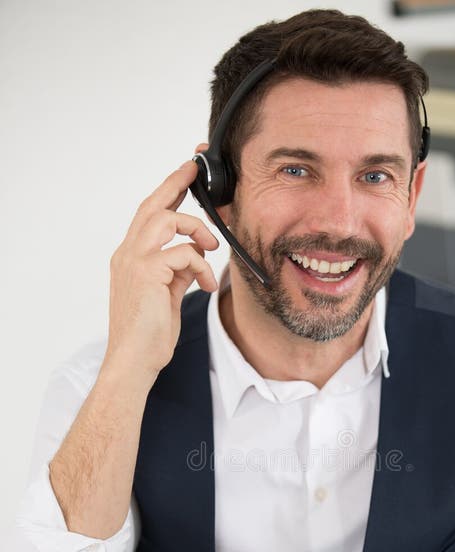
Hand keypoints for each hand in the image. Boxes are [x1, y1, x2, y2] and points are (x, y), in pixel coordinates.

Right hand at [106, 160, 218, 381]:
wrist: (133, 361)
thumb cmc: (148, 335)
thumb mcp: (168, 296)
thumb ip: (178, 272)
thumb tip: (196, 256)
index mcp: (130, 258)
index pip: (148, 216)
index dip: (166, 193)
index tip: (185, 176)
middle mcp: (127, 254)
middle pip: (151, 206)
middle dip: (175, 183)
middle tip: (194, 170)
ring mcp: (134, 261)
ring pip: (166, 219)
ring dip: (196, 229)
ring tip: (211, 248)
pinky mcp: (147, 273)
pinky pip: (183, 252)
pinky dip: (201, 265)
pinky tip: (205, 285)